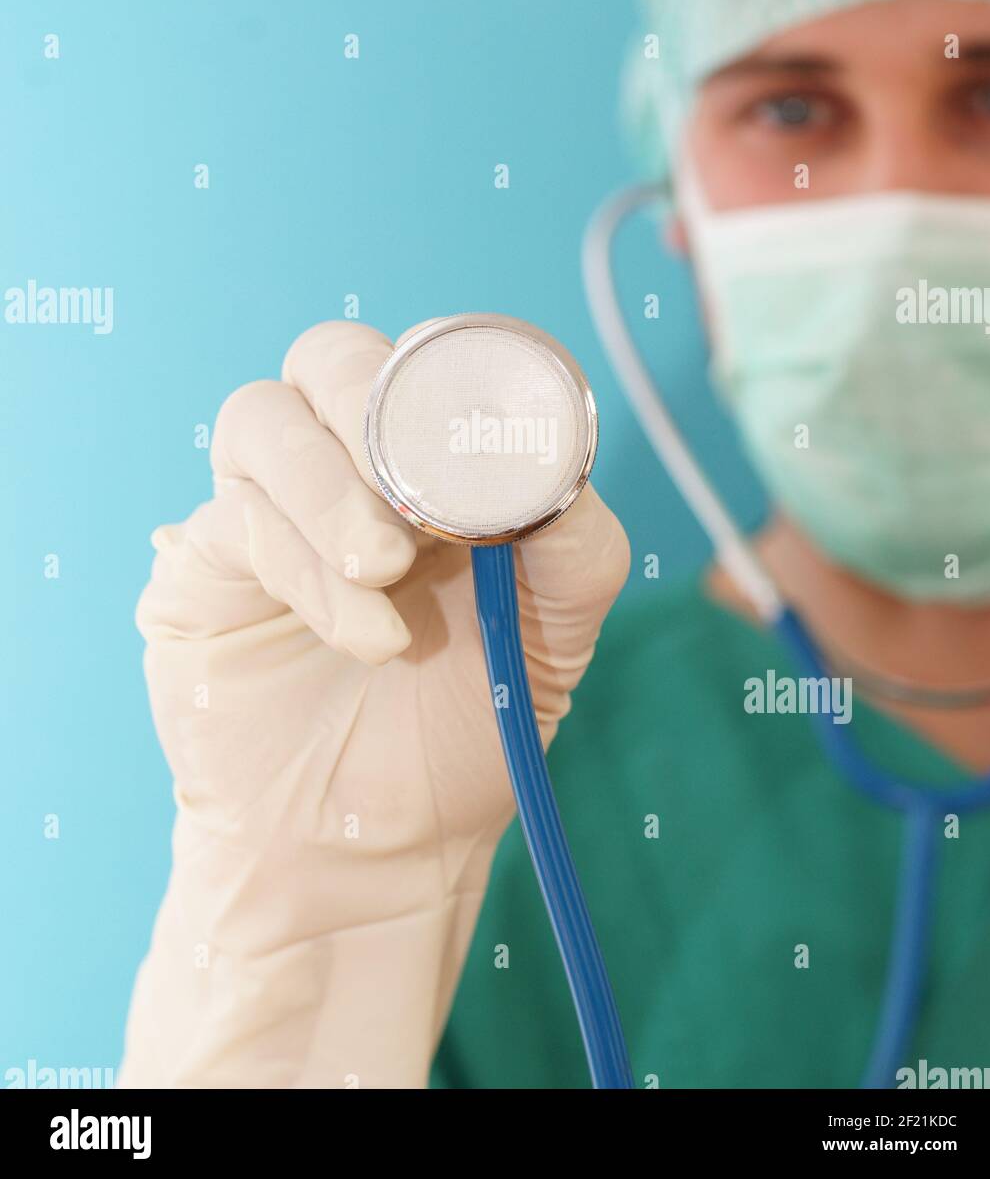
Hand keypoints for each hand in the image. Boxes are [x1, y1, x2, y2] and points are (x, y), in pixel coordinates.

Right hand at [119, 319, 629, 1087]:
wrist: (384, 847)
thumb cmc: (472, 724)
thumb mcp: (554, 631)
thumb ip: (571, 538)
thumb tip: (547, 459)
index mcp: (430, 460)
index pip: (425, 361)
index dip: (452, 378)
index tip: (488, 443)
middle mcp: (345, 465)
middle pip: (330, 356)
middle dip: (375, 411)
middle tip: (421, 504)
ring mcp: (267, 507)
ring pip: (262, 417)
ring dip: (330, 489)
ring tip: (386, 573)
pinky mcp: (205, 564)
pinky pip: (237, 520)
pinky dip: (308, 568)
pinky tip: (368, 637)